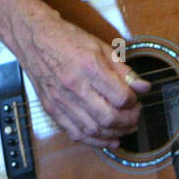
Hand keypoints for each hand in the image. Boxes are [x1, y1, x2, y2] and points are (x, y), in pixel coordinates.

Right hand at [12, 14, 151, 147]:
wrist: (34, 38)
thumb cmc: (68, 39)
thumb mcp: (101, 47)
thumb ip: (123, 70)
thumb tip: (143, 88)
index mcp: (89, 67)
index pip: (120, 97)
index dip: (134, 102)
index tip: (136, 99)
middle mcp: (74, 86)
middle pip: (108, 117)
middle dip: (128, 122)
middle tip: (135, 117)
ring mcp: (60, 100)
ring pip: (92, 129)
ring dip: (114, 134)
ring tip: (125, 129)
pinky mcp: (51, 108)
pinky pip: (74, 133)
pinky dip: (93, 140)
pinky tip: (106, 139)